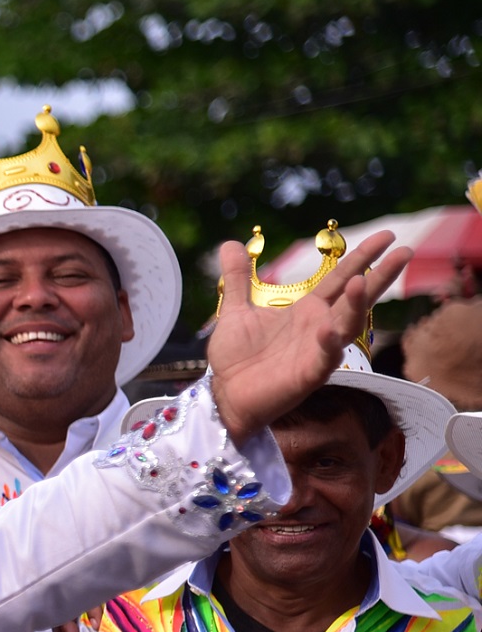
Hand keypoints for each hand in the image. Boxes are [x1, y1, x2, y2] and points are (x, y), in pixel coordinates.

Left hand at [207, 229, 410, 444]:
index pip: (341, 278)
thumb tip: (229, 243)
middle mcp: (320, 327)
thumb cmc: (236, 357)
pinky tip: (328, 330)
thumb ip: (238, 279)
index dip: (362, 257)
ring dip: (356, 306)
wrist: (225, 395)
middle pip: (356, 297)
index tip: (387, 236)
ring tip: (361, 283)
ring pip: (347, 325)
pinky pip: (324, 358)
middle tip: (406, 250)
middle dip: (381, 275)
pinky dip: (329, 344)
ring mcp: (317, 351)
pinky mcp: (307, 375)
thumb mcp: (235, 311)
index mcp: (307, 310)